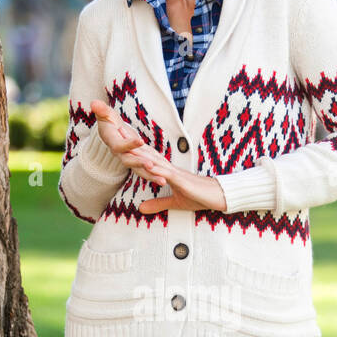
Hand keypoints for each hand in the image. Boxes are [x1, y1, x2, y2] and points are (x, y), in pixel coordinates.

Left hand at [90, 100, 226, 213]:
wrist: (220, 197)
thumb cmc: (200, 197)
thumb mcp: (175, 203)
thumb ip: (158, 204)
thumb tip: (141, 209)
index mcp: (166, 171)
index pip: (147, 156)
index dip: (134, 146)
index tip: (120, 136)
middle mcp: (169, 168)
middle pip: (147, 151)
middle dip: (132, 141)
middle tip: (116, 127)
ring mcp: (175, 173)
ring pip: (154, 159)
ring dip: (140, 152)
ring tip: (125, 141)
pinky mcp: (182, 181)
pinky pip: (167, 174)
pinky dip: (157, 169)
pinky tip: (147, 164)